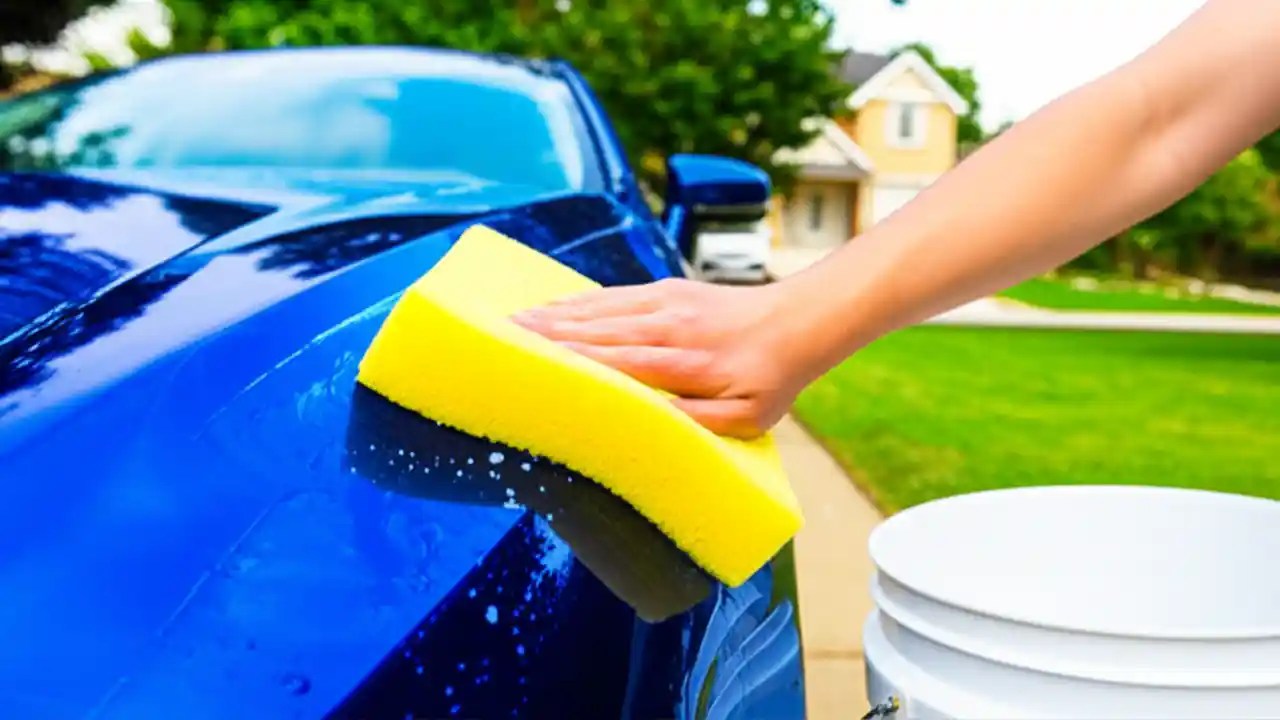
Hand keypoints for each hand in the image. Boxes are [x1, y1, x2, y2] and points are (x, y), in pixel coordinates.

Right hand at [511, 278, 815, 438]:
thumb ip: (699, 421)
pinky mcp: (666, 290)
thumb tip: (652, 420)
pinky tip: (553, 307)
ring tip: (512, 319)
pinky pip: (613, 296)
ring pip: (600, 309)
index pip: (618, 361)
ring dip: (555, 314)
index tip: (533, 360)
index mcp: (685, 362)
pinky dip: (580, 301)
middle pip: (597, 330)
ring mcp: (666, 302)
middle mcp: (670, 326)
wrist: (796, 322)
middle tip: (501, 336)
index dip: (573, 360)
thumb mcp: (745, 418)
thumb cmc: (769, 380)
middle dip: (548, 333)